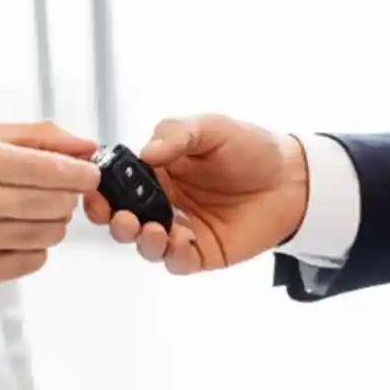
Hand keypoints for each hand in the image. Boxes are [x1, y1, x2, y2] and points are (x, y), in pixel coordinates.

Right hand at [0, 122, 99, 288]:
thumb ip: (39, 137)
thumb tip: (89, 147)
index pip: (48, 169)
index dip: (80, 173)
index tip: (90, 175)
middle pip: (56, 203)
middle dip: (65, 197)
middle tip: (51, 193)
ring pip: (51, 233)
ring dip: (52, 222)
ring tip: (29, 213)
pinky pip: (36, 260)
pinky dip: (35, 247)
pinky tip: (12, 236)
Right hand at [83, 114, 308, 273]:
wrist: (293, 179)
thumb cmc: (251, 148)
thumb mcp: (211, 128)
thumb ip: (176, 135)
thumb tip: (145, 153)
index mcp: (158, 172)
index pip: (119, 184)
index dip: (102, 190)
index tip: (95, 190)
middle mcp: (164, 203)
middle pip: (124, 219)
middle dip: (114, 221)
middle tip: (121, 217)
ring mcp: (181, 230)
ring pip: (146, 244)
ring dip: (140, 241)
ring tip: (149, 230)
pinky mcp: (202, 253)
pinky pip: (178, 262)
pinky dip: (172, 256)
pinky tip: (178, 243)